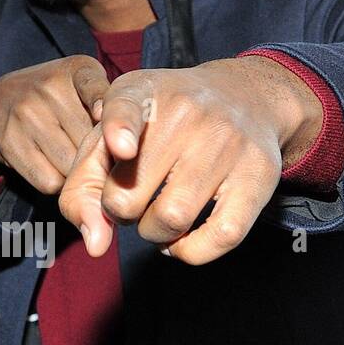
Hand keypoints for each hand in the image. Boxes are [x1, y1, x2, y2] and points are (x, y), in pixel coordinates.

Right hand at [0, 54, 109, 190]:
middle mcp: (48, 88)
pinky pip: (49, 180)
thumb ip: (110, 103)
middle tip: (83, 148)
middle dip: (93, 154)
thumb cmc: (55, 99)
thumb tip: (124, 144)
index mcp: (76, 70)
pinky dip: (54, 182)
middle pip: (88, 143)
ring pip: (70, 166)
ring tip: (66, 154)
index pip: (94, 88)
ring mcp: (26, 114)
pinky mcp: (9, 141)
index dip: (102, 105)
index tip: (105, 119)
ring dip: (74, 171)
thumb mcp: (84, 85)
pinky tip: (49, 165)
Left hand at [59, 55, 322, 263]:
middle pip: (129, 195)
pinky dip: (191, 251)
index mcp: (142, 92)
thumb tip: (95, 245)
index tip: (121, 147)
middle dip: (120, 212)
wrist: (245, 97)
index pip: (126, 107)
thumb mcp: (114, 136)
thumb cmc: (161, 128)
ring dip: (152, 234)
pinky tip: (180, 240)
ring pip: (171, 220)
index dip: (120, 129)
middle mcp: (188, 112)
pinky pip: (221, 236)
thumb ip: (84, 187)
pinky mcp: (258, 175)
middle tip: (134, 200)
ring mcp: (228, 143)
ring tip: (156, 218)